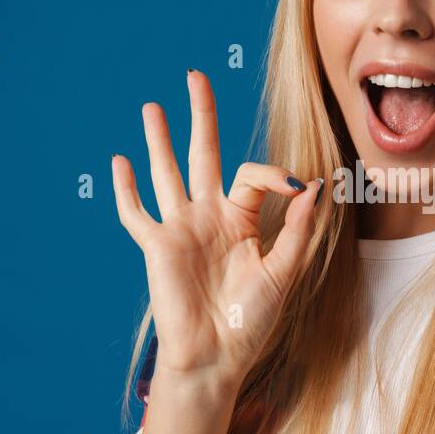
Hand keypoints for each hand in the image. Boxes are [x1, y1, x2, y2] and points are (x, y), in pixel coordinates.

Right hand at [111, 68, 322, 397]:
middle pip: (203, 154)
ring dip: (159, 140)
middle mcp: (209, 216)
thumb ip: (299, 229)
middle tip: (194, 76)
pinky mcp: (157, 247)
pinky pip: (137, 213)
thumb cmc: (252, 321)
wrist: (217, 357)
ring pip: (167, 173)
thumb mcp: (285, 272)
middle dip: (200, 116)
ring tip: (152, 106)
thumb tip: (314, 185)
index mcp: (242, 220)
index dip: (274, 173)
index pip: (252, 176)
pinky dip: (127, 189)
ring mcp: (180, 229)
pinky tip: (120, 162)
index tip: (295, 188)